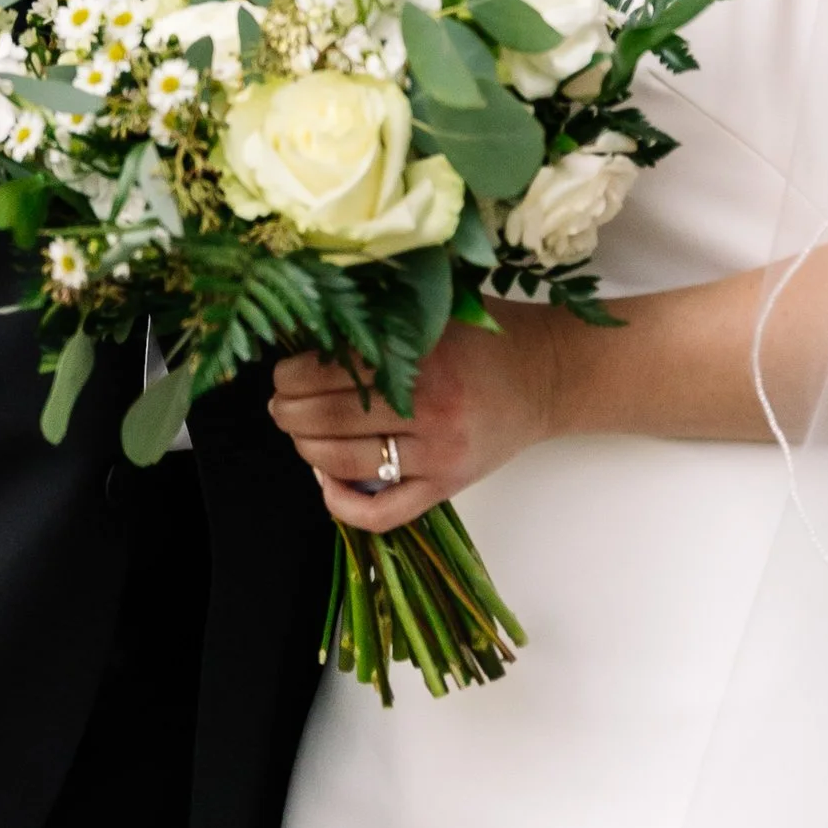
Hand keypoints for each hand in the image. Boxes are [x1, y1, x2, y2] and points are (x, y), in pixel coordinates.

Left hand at [270, 309, 566, 531]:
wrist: (548, 375)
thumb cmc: (487, 338)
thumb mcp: (436, 314)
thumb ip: (382, 323)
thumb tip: (308, 336)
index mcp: (423, 354)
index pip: (332, 370)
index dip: (292, 375)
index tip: (281, 372)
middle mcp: (430, 407)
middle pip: (330, 418)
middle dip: (288, 413)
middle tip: (279, 404)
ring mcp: (439, 454)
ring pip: (346, 463)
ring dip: (306, 450)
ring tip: (298, 435)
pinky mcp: (448, 487)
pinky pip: (383, 513)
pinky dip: (343, 504)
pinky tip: (327, 481)